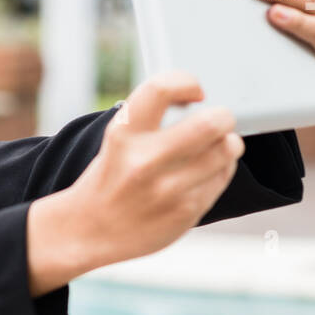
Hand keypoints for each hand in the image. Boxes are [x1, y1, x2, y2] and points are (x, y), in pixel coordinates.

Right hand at [26, 70, 242, 294]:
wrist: (87, 231)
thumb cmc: (110, 178)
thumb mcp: (118, 141)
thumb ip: (153, 120)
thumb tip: (203, 102)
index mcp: (123, 134)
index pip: (161, 88)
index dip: (187, 82)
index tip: (194, 92)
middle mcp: (145, 161)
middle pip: (212, 122)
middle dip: (222, 117)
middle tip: (217, 120)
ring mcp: (168, 190)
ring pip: (226, 149)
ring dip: (226, 144)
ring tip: (212, 148)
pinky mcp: (186, 212)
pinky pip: (222, 177)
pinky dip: (219, 171)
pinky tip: (202, 174)